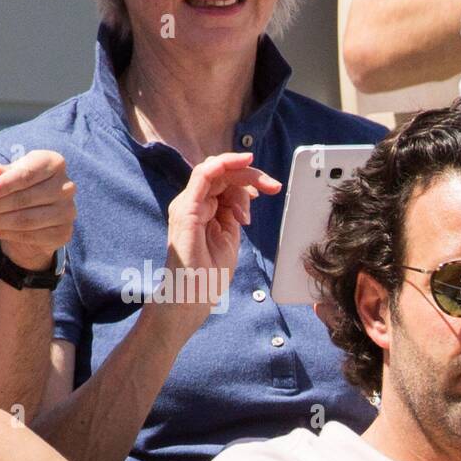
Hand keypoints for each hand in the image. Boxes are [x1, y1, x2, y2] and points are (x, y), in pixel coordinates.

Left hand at [0, 150, 75, 271]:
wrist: (37, 214)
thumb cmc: (21, 187)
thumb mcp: (9, 174)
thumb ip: (0, 173)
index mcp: (53, 163)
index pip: (28, 174)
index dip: (5, 184)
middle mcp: (66, 187)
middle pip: (25, 198)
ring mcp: (67, 212)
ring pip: (26, 220)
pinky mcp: (63, 233)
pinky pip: (30, 235)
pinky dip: (4, 233)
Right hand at [147, 153, 280, 336]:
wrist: (193, 296)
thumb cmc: (209, 273)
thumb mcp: (230, 237)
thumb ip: (234, 214)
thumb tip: (246, 196)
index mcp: (204, 209)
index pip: (225, 182)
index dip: (248, 180)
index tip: (271, 188)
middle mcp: (194, 203)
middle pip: (222, 174)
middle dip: (251, 175)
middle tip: (273, 186)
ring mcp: (188, 205)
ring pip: (215, 171)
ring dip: (243, 173)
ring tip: (263, 189)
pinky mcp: (186, 209)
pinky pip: (202, 176)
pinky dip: (222, 166)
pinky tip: (239, 163)